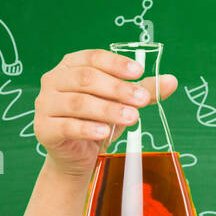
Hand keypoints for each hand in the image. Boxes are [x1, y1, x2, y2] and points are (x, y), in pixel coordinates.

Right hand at [34, 49, 178, 178]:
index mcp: (70, 66)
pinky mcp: (44, 128)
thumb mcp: (121, 104)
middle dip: (117, 89)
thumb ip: (143, 91)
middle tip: (141, 101)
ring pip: (79, 103)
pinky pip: (67, 126)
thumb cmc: (97, 122)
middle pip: (86, 79)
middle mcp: (54, 80)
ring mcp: (45, 104)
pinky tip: (106, 132)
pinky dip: (88, 129)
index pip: (93, 58)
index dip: (116, 64)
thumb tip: (172, 81)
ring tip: (132, 118)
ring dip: (108, 109)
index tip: (140, 72)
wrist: (76, 157)